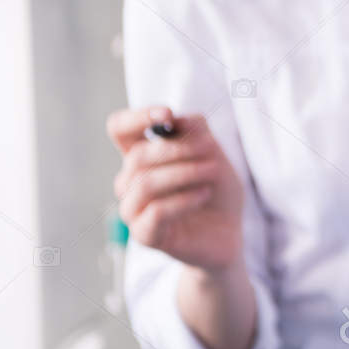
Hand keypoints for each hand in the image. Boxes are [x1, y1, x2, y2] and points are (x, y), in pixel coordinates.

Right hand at [107, 105, 244, 273]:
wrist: (229, 232)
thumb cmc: (216, 190)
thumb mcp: (214, 155)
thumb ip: (196, 132)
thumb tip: (176, 119)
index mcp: (141, 157)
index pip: (119, 129)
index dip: (137, 118)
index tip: (167, 113)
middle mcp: (130, 182)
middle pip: (137, 156)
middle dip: (178, 149)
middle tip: (211, 151)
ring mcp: (133, 210)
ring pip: (145, 184)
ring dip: (184, 173)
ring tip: (213, 172)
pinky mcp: (144, 235)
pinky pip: (156, 211)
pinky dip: (184, 199)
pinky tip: (204, 194)